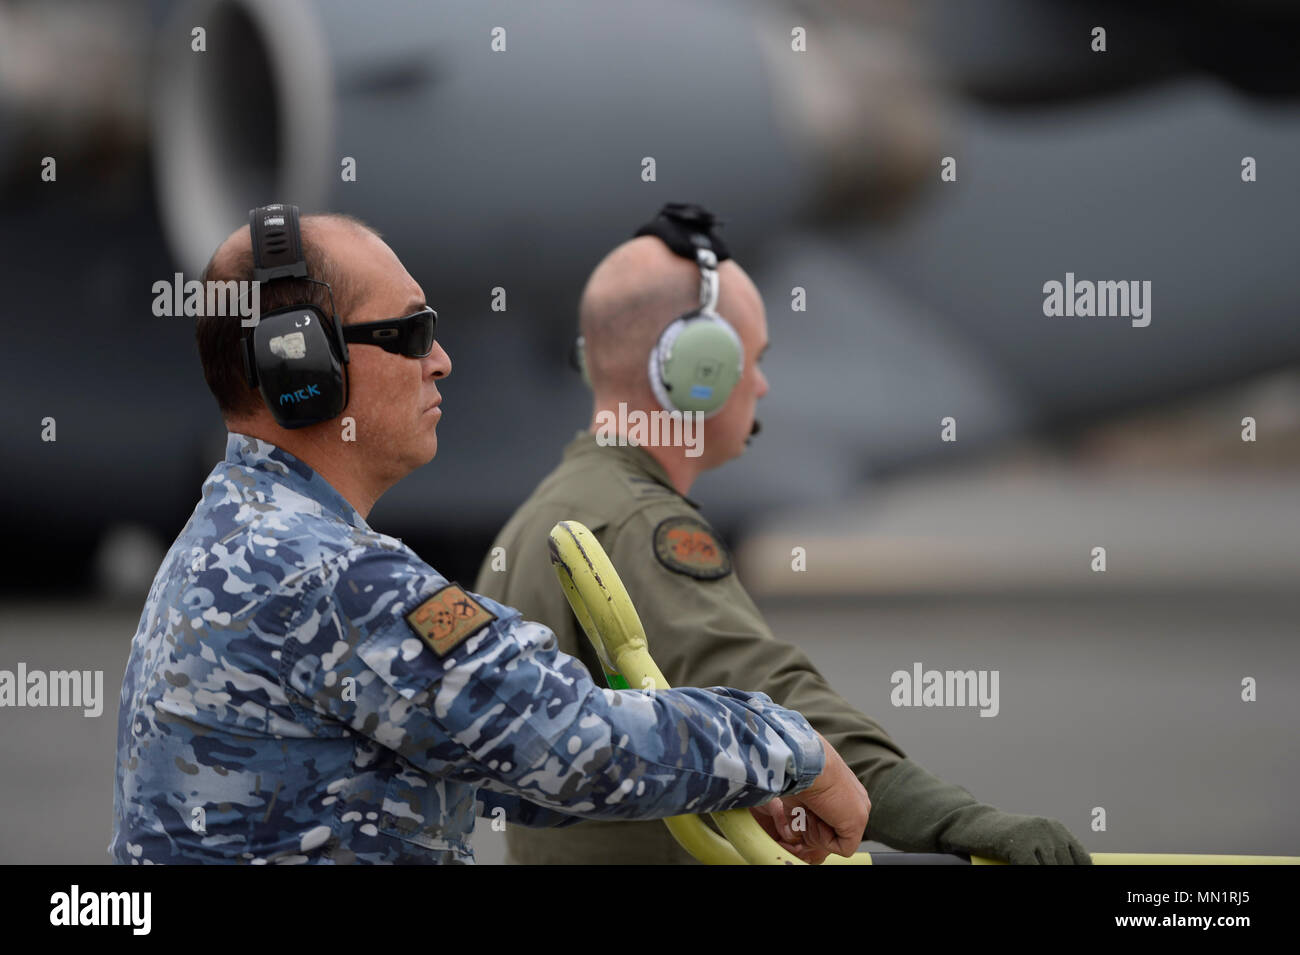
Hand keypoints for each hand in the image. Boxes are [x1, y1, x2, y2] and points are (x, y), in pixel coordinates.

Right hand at [750, 732, 868, 862]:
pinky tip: (818, 817)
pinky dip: (823, 839)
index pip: (830, 821)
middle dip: (812, 829)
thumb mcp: (798, 796)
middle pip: (833, 832)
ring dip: (814, 831)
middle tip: (804, 811)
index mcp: (844, 791)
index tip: (801, 811)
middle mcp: (855, 801)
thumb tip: (795, 831)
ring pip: (835, 840)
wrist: (803, 761)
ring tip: (810, 810)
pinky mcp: (858, 822)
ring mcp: (859, 811)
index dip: (810, 824)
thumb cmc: (796, 769)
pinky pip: (843, 848)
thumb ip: (802, 814)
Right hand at [944, 808, 1092, 864]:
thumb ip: (1050, 855)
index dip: (1081, 873)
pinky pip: (1031, 869)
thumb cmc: (1003, 839)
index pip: (1083, 860)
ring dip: (1045, 878)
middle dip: (1061, 877)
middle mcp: (1049, 829)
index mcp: (1057, 829)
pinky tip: (1022, 872)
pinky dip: (1029, 874)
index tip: (1080, 883)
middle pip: (1066, 867)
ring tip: (1030, 871)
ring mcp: (1033, 835)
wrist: (973, 824)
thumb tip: (1076, 868)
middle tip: (1045, 873)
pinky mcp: (1018, 844)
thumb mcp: (1032, 844)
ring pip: (1051, 869)